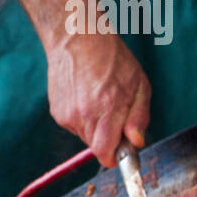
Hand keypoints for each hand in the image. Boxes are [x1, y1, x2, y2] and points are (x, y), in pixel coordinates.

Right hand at [44, 31, 151, 166]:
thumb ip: (139, 117)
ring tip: (101, 101)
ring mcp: (67, 114)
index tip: (123, 153)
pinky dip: (84, 119)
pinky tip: (87, 98)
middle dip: (109, 140)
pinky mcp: (56, 111)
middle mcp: (84, 114)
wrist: (77, 38)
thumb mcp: (140, 85)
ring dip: (97, 128)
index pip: (105, 152)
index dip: (116, 157)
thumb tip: (136, 142)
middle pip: (97, 147)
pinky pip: (75, 126)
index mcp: (107, 109)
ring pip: (86, 137)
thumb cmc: (114, 60)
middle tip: (116, 116)